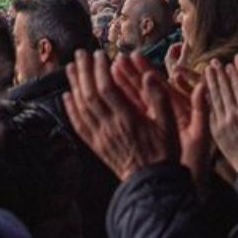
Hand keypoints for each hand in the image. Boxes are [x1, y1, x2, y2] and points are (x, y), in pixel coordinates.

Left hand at [64, 50, 179, 182]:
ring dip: (74, 85)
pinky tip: (66, 97)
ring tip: (71, 67)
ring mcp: (100, 137)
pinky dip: (71, 109)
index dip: (100, 69)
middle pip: (90, 94)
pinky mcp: (96, 146)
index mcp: (128, 118)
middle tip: (81, 53)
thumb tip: (149, 75)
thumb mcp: (170, 124)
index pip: (107, 88)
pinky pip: (79, 125)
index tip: (100, 54)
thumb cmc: (164, 153)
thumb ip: (160, 99)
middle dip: (84, 71)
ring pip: (81, 107)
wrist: (152, 184)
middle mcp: (110, 126)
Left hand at [203, 56, 237, 173]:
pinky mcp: (216, 133)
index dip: (233, 75)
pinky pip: (210, 112)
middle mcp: (233, 116)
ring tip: (206, 71)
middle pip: (224, 90)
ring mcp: (223, 124)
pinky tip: (205, 92)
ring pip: (215, 99)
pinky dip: (208, 100)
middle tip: (213, 62)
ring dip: (210, 84)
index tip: (229, 65)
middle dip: (219, 75)